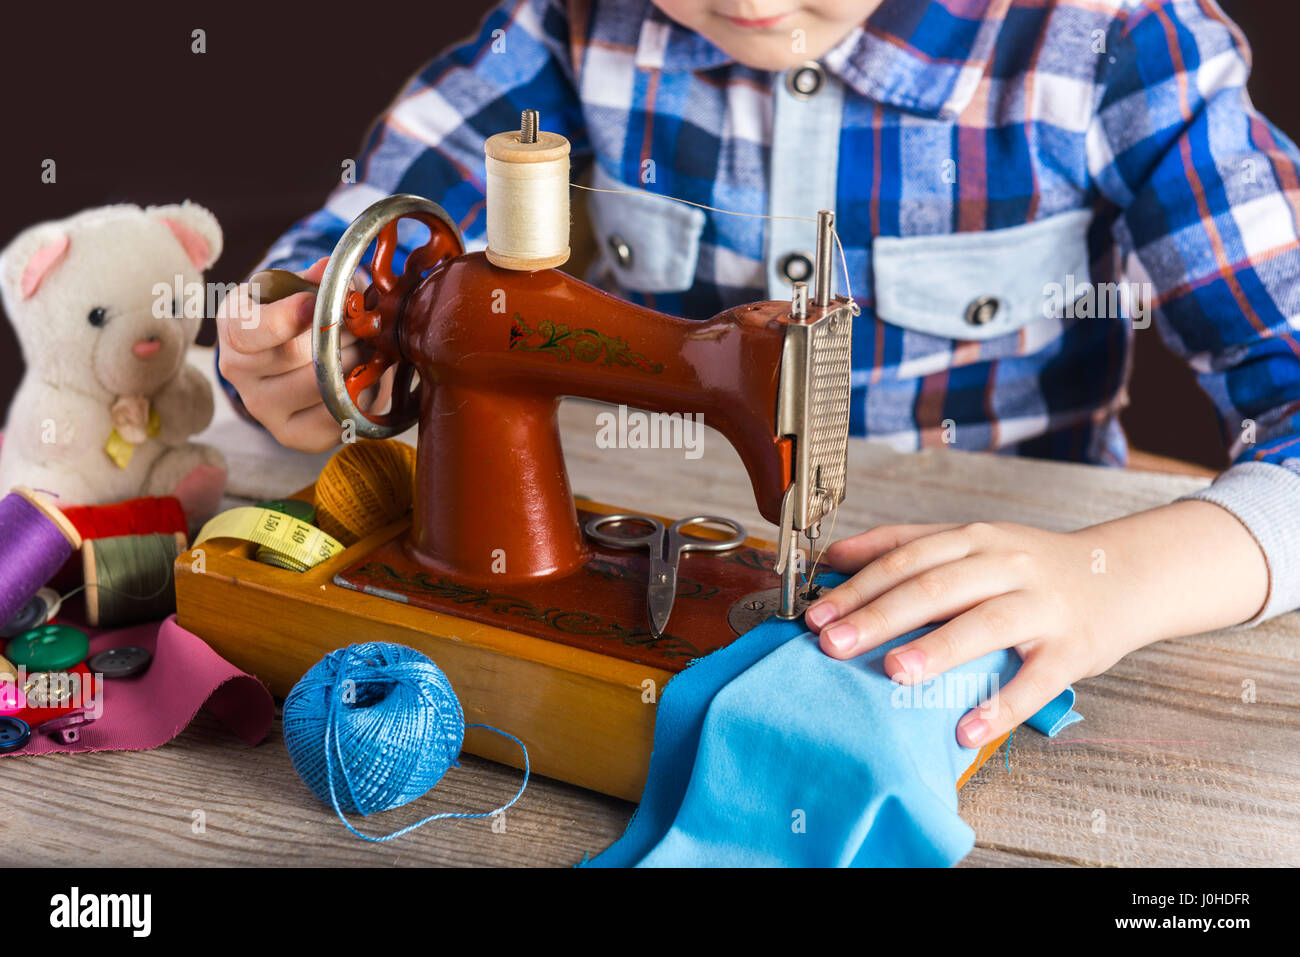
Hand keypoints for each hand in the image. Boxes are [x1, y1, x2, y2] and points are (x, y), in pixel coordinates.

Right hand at [215, 258, 389, 452]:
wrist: (302, 356)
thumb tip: (328, 271)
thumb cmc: (301, 313)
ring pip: (322, 388)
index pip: (248, 332)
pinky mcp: (294, 437)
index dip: (284, 319)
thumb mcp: (302, 287)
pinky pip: (338, 417)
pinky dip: (362, 394)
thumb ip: (318, 279)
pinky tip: (362, 377)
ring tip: (365, 349)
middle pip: (296, 358)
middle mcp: (238, 374)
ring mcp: (264, 410)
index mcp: (233, 329)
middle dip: (340, 336)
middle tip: (360, 325)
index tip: (314, 303)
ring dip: (356, 363)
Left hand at [803, 503, 1268, 748]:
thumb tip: (834, 558)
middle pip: (934, 588)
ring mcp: (1041, 606)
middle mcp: (1005, 565)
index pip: (906, 557)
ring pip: (983, 625)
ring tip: (894, 673)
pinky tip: (966, 730)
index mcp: (974, 538)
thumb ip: (908, 546)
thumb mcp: (973, 542)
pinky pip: (1034, 681)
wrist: (1123, 576)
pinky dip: (1000, 706)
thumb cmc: (1032, 566)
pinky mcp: (1071, 649)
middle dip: (878, 616)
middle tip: (831, 644)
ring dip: (936, 650)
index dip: (858, 583)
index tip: (815, 611)